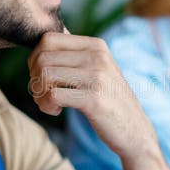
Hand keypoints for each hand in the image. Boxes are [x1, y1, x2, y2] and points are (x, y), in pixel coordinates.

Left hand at [28, 32, 155, 159]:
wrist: (135, 130)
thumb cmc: (109, 101)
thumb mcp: (97, 70)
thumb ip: (75, 56)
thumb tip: (42, 42)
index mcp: (96, 46)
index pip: (48, 39)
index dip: (35, 59)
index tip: (43, 78)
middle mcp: (97, 56)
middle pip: (43, 57)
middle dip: (34, 79)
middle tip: (44, 95)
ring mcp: (96, 77)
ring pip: (44, 75)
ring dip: (39, 94)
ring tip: (49, 104)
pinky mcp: (93, 99)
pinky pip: (52, 95)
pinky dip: (46, 106)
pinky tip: (56, 111)